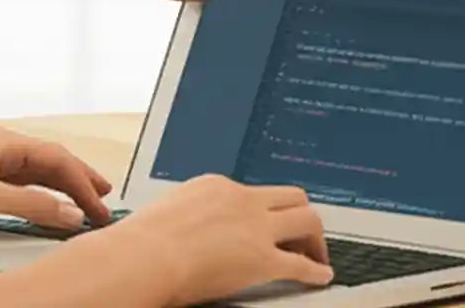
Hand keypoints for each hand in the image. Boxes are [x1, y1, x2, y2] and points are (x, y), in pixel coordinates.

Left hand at [0, 127, 112, 232]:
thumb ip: (33, 206)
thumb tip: (71, 213)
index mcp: (3, 142)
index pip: (58, 159)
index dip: (83, 183)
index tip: (100, 207)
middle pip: (51, 163)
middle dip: (80, 181)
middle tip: (104, 202)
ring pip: (38, 175)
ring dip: (63, 190)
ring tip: (86, 203)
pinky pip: (22, 187)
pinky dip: (42, 198)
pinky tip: (50, 208)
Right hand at [89, 175, 332, 305]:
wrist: (144, 256)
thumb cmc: (143, 241)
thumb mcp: (170, 210)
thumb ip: (192, 215)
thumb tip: (194, 231)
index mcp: (217, 186)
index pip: (256, 193)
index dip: (266, 212)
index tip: (268, 226)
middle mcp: (243, 200)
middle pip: (292, 197)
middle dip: (302, 216)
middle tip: (304, 236)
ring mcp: (256, 228)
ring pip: (307, 220)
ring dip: (316, 239)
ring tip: (317, 256)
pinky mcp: (263, 259)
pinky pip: (301, 264)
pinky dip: (316, 271)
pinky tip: (321, 277)